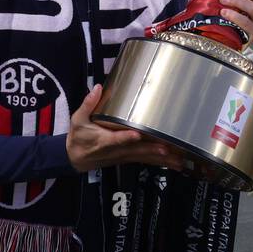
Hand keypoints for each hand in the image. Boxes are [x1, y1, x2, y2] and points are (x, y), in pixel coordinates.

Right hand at [66, 85, 185, 171]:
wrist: (75, 159)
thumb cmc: (78, 138)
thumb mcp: (78, 120)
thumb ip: (88, 104)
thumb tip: (97, 88)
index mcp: (103, 140)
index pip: (116, 139)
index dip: (126, 138)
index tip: (136, 135)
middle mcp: (116, 150)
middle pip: (135, 151)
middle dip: (152, 150)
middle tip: (167, 149)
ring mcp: (123, 156)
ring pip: (143, 158)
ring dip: (160, 160)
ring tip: (177, 160)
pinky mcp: (127, 158)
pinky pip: (144, 161)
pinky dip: (159, 162)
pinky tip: (173, 163)